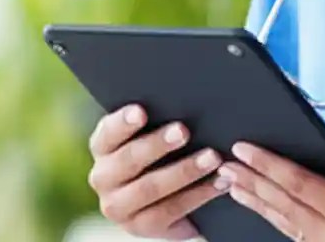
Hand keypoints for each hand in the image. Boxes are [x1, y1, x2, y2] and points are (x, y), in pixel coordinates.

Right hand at [87, 104, 228, 239]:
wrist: (168, 195)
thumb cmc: (165, 150)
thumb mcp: (156, 133)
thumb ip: (162, 117)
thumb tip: (188, 96)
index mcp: (104, 148)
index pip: (107, 133)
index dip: (122, 123)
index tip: (142, 111)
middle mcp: (104, 178)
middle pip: (127, 160)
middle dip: (156, 145)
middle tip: (183, 130)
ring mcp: (119, 207)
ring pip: (149, 188)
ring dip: (184, 171)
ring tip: (213, 157)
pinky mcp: (141, 227)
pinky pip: (170, 211)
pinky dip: (199, 195)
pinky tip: (220, 182)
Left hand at [217, 121, 324, 241]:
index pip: (300, 186)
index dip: (268, 165)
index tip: (244, 149)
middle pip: (285, 209)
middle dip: (253, 184)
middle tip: (224, 166)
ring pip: (288, 230)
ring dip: (259, 206)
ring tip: (234, 188)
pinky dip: (281, 226)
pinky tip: (270, 215)